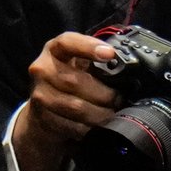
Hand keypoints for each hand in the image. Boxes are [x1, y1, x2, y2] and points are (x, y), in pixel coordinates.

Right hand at [11, 31, 123, 170]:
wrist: (44, 108)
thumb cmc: (72, 80)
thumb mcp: (83, 65)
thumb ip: (99, 62)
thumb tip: (130, 68)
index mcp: (56, 50)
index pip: (67, 42)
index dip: (88, 47)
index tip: (110, 54)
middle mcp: (43, 69)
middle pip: (74, 80)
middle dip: (104, 93)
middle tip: (119, 99)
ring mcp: (39, 94)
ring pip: (74, 106)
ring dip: (99, 113)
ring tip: (113, 114)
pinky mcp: (41, 116)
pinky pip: (70, 125)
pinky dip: (88, 128)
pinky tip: (99, 127)